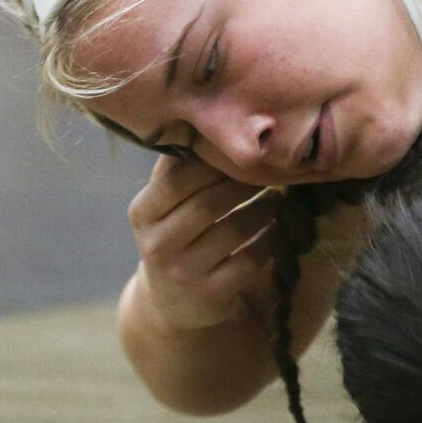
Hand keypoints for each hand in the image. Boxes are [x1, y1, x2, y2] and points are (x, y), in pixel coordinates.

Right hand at [126, 155, 279, 332]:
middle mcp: (156, 244)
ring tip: (278, 195)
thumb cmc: (176, 236)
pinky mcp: (209, 296)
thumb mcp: (164, 206)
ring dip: (263, 209)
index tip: (243, 150)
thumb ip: (180, 169)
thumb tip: (210, 118)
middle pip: (208, 203)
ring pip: (232, 231)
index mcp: (143, 213)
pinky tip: (276, 227)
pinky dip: (268, 240)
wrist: (171, 304)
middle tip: (271, 170)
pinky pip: (249, 260)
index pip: (177, 178)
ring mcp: (182, 272)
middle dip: (245, 183)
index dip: (214, 162)